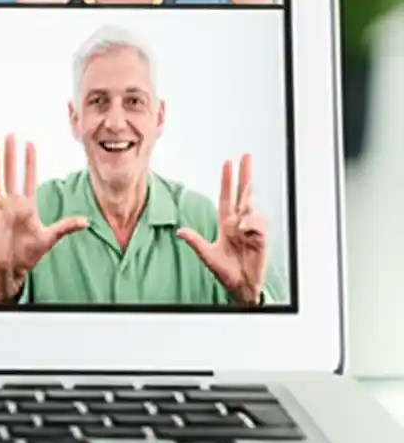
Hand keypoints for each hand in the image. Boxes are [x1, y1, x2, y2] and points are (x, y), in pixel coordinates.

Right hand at [0, 135, 88, 301]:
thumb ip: (65, 228)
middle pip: (10, 172)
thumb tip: (85, 222)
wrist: (11, 268)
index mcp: (27, 205)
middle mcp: (12, 203)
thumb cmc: (28, 254)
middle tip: (9, 136)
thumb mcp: (49, 239)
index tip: (30, 144)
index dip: (29, 162)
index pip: (28, 178)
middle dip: (10, 154)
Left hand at [176, 155, 268, 304]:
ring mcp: (251, 230)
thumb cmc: (226, 271)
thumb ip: (195, 242)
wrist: (241, 286)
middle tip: (246, 156)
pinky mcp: (262, 238)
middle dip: (245, 174)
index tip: (228, 162)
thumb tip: (180, 231)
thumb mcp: (207, 254)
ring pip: (252, 209)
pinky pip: (259, 224)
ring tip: (240, 229)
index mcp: (227, 223)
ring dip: (246, 213)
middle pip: (243, 193)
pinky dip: (252, 227)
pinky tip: (247, 234)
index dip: (227, 180)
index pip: (227, 196)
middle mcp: (240, 223)